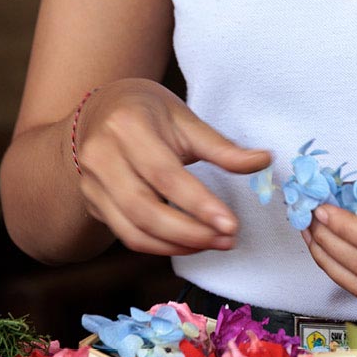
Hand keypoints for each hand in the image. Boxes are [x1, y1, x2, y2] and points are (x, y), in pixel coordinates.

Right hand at [73, 79, 268, 257]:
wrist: (99, 111)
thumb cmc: (148, 111)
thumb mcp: (185, 119)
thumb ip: (222, 146)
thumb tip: (265, 161)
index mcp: (128, 127)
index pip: (165, 174)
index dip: (199, 204)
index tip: (231, 224)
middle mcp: (102, 156)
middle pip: (144, 209)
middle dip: (190, 233)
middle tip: (227, 239)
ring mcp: (91, 183)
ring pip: (133, 230)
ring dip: (177, 245)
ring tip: (215, 243)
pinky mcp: (92, 204)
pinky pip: (127, 236)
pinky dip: (160, 246)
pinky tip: (189, 243)